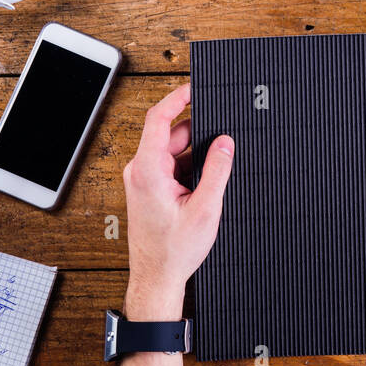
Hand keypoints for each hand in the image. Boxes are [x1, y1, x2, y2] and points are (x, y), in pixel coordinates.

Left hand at [121, 84, 233, 321]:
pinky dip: (189, 169)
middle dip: (199, 135)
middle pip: (171, 134)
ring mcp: (142, 179)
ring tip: (212, 178)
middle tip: (224, 141)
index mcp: (147, 170)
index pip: (158, 118)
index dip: (177, 98)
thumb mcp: (205, 208)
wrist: (157, 279)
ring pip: (173, 151)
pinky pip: (170, 166)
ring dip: (195, 156)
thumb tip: (225, 142)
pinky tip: (204, 187)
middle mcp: (139, 170)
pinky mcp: (148, 188)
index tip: (195, 87)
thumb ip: (217, 170)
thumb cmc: (174, 251)